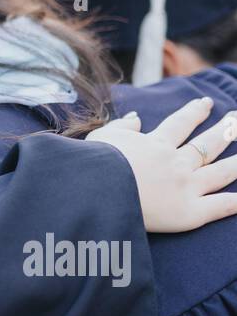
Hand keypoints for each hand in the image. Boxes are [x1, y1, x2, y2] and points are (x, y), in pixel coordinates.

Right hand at [87, 97, 236, 231]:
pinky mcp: (190, 212)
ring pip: (221, 172)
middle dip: (225, 130)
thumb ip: (122, 127)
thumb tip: (136, 118)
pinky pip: (220, 206)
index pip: (180, 125)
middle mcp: (176, 163)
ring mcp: (186, 186)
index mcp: (155, 144)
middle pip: (207, 144)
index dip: (194, 113)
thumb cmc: (94, 164)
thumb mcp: (103, 137)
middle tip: (236, 119)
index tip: (205, 103)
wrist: (98, 190)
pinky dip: (236, 202)